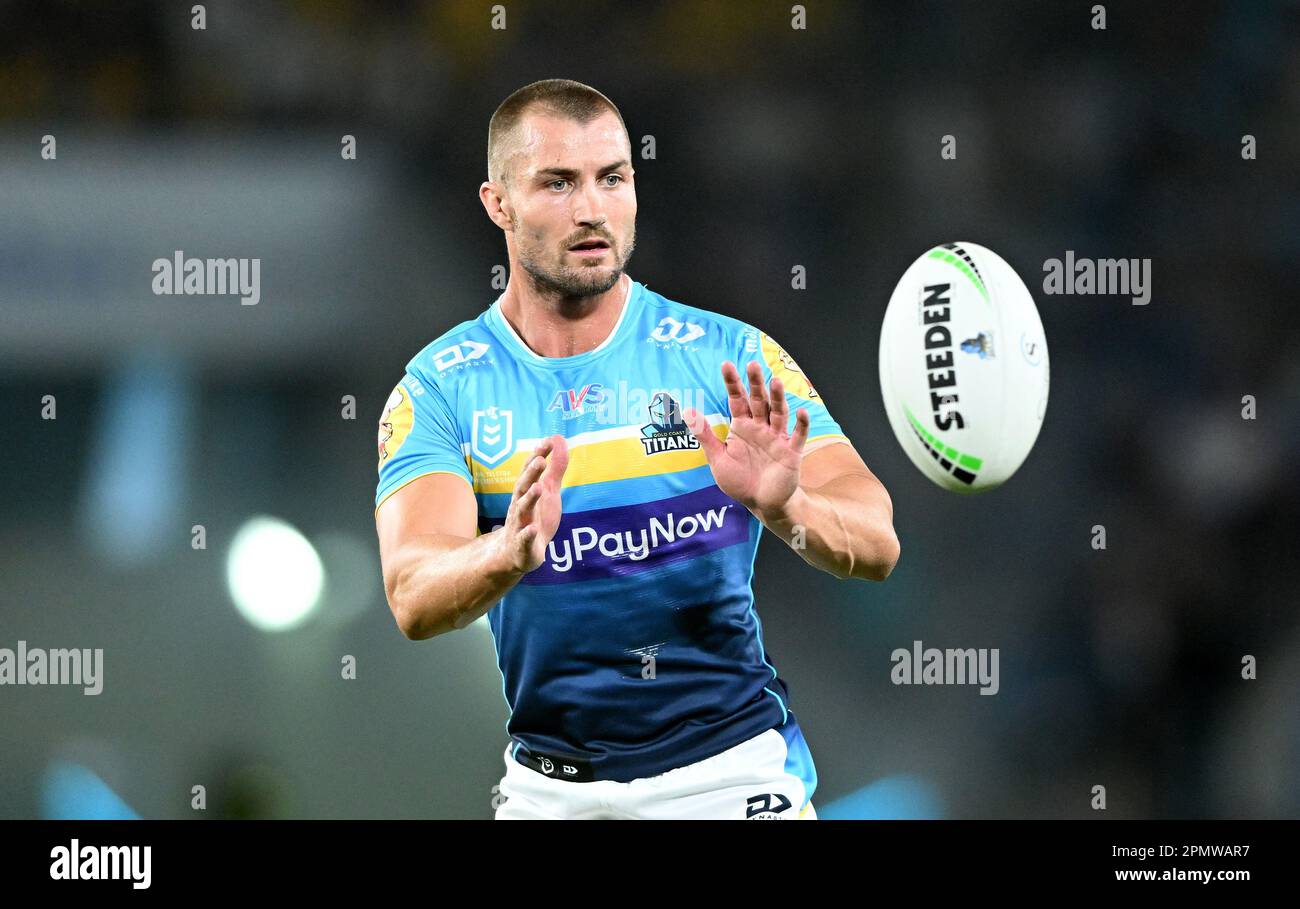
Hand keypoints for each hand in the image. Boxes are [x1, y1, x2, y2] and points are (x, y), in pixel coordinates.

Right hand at [497, 434, 568, 573]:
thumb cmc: (535, 516)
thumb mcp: (549, 491)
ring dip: (530, 498)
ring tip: (539, 487)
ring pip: (523, 510)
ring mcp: (520, 525)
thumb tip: (559, 440)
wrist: (517, 552)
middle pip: (523, 487)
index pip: (530, 471)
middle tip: (540, 460)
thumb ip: (555, 468)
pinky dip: (527, 534)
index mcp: (527, 492)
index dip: (537, 456)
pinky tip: (533, 529)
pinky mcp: (523, 545)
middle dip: (531, 474)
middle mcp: (520, 505)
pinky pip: (524, 539)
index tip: (547, 442)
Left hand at [683, 360, 808, 519]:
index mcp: (742, 426)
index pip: (737, 399)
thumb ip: (705, 435)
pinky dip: (801, 424)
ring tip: (775, 381)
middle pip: (759, 401)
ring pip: (778, 413)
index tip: (726, 365)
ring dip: (778, 398)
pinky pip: (798, 436)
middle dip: (756, 383)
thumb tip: (687, 411)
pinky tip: (800, 412)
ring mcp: (777, 438)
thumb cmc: (740, 481)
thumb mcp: (718, 458)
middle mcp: (760, 428)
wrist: (761, 504)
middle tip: (752, 364)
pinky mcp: (791, 452)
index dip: (732, 383)